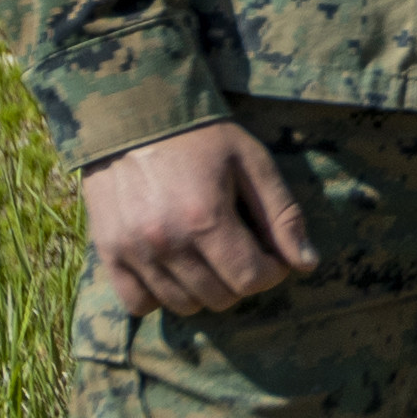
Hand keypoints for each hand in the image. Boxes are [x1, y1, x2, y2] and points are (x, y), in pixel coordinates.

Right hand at [87, 119, 317, 316]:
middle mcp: (167, 242)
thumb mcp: (251, 161)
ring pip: (183, 305)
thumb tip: (308, 264)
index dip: (271, 271)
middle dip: (240, 279)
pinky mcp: (108, 252)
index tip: (270, 253)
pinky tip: (172, 269)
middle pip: (219, 297)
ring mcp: (133, 251)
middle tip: (238, 249)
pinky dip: (160, 295)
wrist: (130, 113)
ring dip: (204, 289)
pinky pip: (138, 303)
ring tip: (207, 256)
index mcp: (206, 218)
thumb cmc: (198, 135)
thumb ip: (282, 214)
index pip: (251, 279)